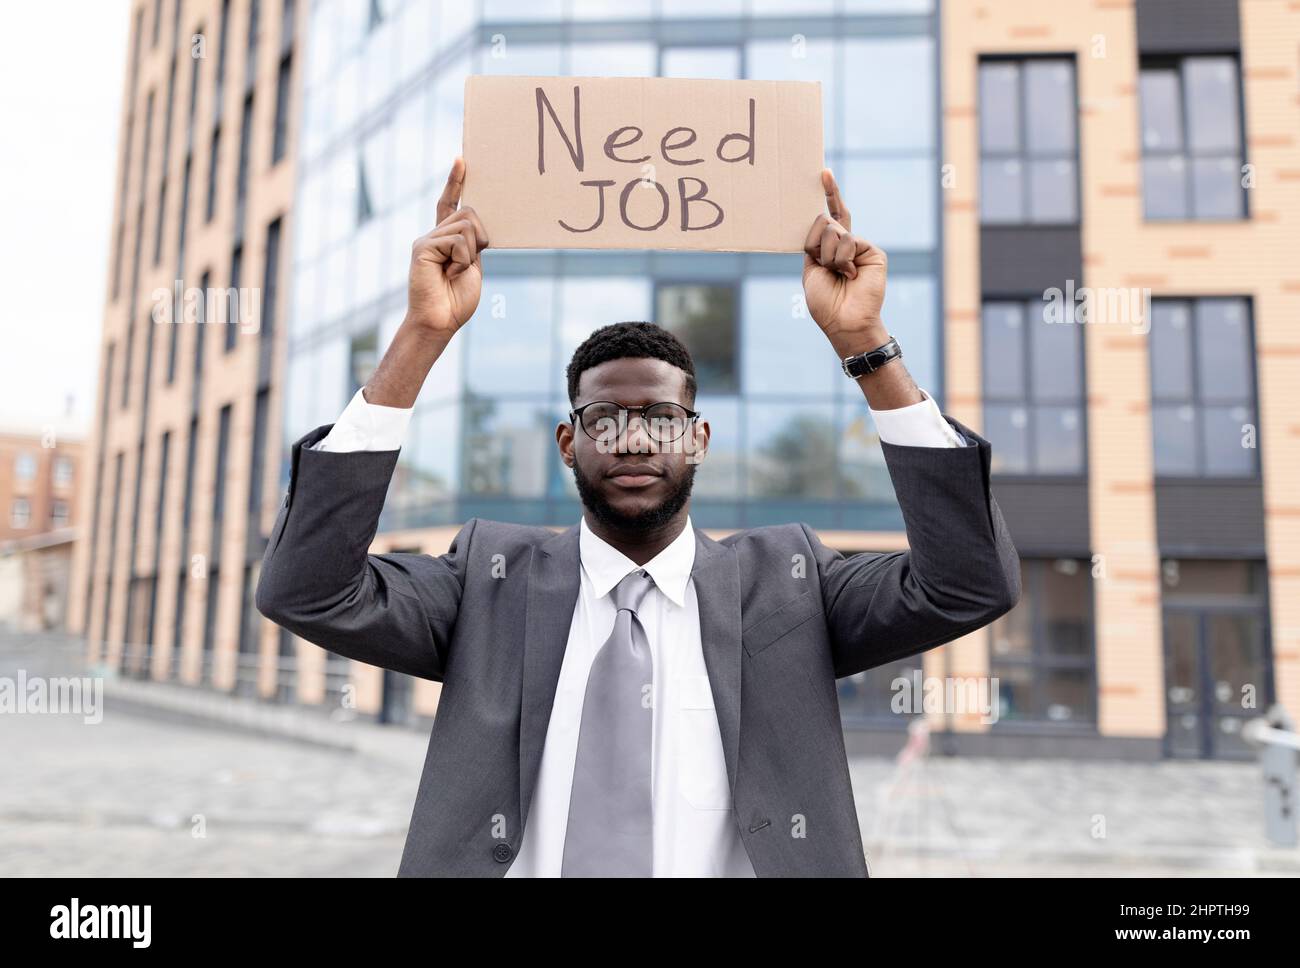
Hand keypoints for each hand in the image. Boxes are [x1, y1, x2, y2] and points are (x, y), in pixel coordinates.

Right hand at [406, 157, 488, 336]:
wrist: (439, 322)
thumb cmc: (456, 300)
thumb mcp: (471, 266)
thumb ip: (472, 243)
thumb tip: (476, 223)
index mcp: (446, 239)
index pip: (449, 204)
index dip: (455, 182)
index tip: (461, 160)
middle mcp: (433, 235)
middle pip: (469, 215)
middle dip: (479, 239)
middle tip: (466, 266)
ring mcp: (425, 240)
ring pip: (466, 227)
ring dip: (470, 253)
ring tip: (455, 272)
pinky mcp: (422, 247)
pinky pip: (457, 241)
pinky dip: (462, 259)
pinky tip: (450, 273)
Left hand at [802, 169, 888, 352]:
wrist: (845, 321)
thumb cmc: (826, 303)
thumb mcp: (811, 270)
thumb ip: (816, 244)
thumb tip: (825, 219)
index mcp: (830, 248)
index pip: (829, 217)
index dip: (829, 195)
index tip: (824, 173)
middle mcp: (847, 244)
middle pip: (825, 221)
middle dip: (817, 244)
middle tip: (825, 266)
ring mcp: (861, 246)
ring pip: (834, 232)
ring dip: (829, 257)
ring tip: (839, 275)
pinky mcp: (873, 251)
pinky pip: (849, 241)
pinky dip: (842, 259)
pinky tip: (850, 275)